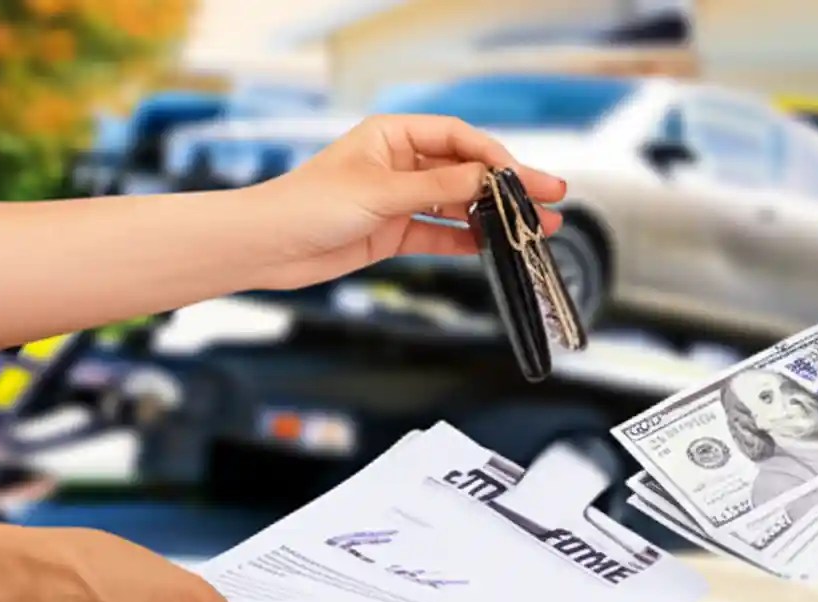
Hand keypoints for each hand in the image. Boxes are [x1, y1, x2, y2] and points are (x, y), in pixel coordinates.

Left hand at [235, 114, 567, 289]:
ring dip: (494, 217)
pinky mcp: (392, 232)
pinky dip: (466, 240)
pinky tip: (495, 246)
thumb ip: (438, 187)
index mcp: (391, 136)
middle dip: (507, 186)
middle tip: (550, 196)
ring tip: (534, 228)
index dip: (493, 157)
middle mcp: (398, 164)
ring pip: (457, 204)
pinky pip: (439, 233)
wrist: (267, 247)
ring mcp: (397, 199)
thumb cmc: (307, 205)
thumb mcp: (380, 191)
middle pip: (465, 171)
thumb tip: (487, 178)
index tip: (521, 177)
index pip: (457, 138)